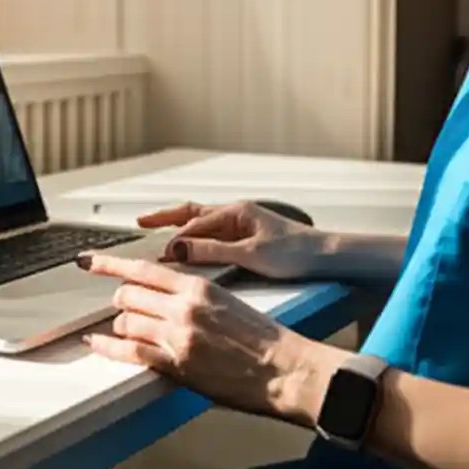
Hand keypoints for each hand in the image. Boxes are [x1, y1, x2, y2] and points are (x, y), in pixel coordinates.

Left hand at [78, 254, 341, 426]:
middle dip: (120, 299)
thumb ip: (194, 297)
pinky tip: (98, 344)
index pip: (144, 269)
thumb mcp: (228, 302)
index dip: (111, 264)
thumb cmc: (264, 338)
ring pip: (125, 321)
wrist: (283, 368)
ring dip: (119, 324)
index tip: (90, 261)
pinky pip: (129, 351)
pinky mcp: (176, 364)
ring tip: (121, 328)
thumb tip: (168, 298)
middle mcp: (183, 307)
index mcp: (199, 287)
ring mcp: (177, 336)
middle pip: (129, 294)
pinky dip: (108, 347)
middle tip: (120, 305)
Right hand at [138, 201, 327, 279]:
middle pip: (192, 213)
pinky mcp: (248, 237)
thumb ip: (212, 251)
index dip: (174, 240)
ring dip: (180, 227)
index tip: (157, 255)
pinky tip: (190, 248)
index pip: (194, 224)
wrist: (327, 256)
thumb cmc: (295, 253)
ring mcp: (242, 224)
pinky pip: (214, 234)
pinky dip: (196, 238)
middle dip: (166, 218)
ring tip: (158, 233)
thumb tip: (178, 248)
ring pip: (202, 223)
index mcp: (235, 212)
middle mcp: (236, 214)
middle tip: (141, 223)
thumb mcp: (250, 254)